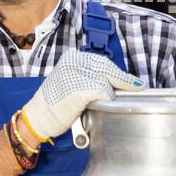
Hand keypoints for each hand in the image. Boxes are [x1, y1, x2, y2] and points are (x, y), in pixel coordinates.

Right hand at [21, 49, 143, 139]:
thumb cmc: (53, 104)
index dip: (117, 72)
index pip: (102, 62)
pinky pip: (104, 93)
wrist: (38, 117)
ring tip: (104, 102)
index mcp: (71, 57)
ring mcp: (78, 74)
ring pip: (108, 82)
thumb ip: (88, 76)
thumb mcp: (69, 81)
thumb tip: (116, 80)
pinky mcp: (82, 88)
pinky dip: (105, 100)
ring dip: (110, 94)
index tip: (130, 79)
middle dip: (124, 80)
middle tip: (138, 86)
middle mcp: (75, 61)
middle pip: (108, 69)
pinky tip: (99, 106)